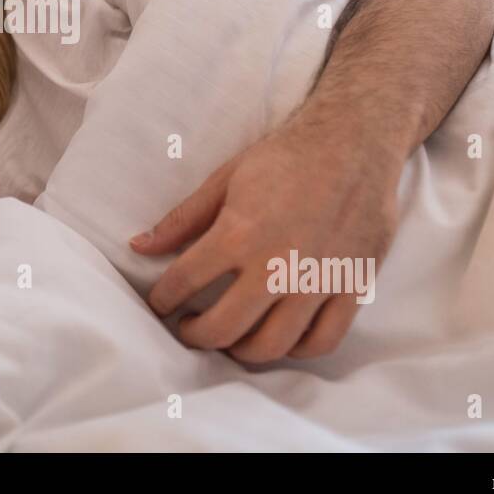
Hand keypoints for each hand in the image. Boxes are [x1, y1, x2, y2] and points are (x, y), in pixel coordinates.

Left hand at [130, 121, 399, 363]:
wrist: (353, 141)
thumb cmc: (285, 157)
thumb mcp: (225, 179)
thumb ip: (182, 219)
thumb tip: (139, 246)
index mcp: (240, 234)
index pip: (184, 282)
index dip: (163, 298)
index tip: (160, 302)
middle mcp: (277, 265)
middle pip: (223, 328)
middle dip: (195, 334)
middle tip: (189, 327)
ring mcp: (318, 280)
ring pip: (272, 345)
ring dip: (241, 351)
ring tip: (230, 337)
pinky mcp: (353, 286)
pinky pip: (322, 341)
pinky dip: (295, 350)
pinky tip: (279, 336)